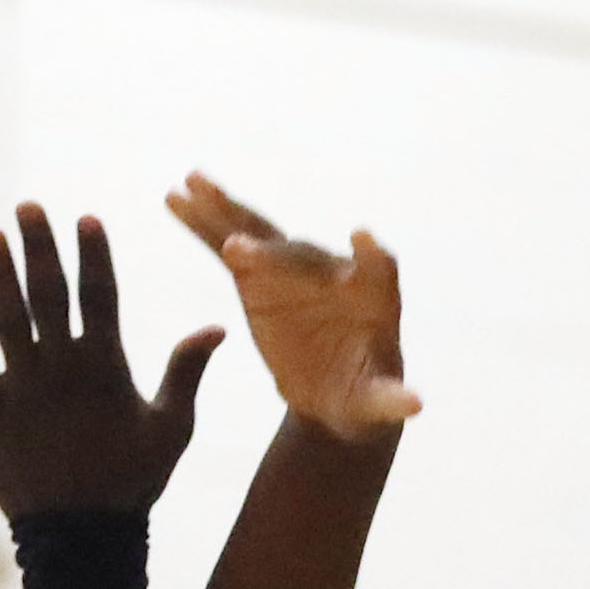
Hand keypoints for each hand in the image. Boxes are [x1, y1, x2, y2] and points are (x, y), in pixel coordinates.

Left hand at [0, 205, 222, 518]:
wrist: (80, 534)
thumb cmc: (132, 481)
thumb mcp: (171, 428)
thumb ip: (187, 373)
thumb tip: (216, 326)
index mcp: (106, 367)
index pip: (99, 297)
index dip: (92, 255)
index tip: (84, 218)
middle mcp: (61, 367)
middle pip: (48, 294)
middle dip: (39, 247)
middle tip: (28, 207)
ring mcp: (22, 386)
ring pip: (6, 317)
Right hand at [167, 174, 420, 441]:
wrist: (336, 393)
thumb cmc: (365, 396)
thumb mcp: (378, 404)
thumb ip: (392, 400)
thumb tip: (415, 404)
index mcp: (374, 297)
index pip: (379, 268)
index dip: (373, 255)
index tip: (363, 239)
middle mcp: (332, 270)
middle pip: (306, 254)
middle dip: (276, 252)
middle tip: (241, 249)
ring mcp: (292, 268)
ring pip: (261, 235)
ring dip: (228, 210)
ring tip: (194, 183)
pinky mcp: (258, 273)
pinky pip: (228, 243)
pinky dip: (203, 223)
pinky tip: (174, 197)